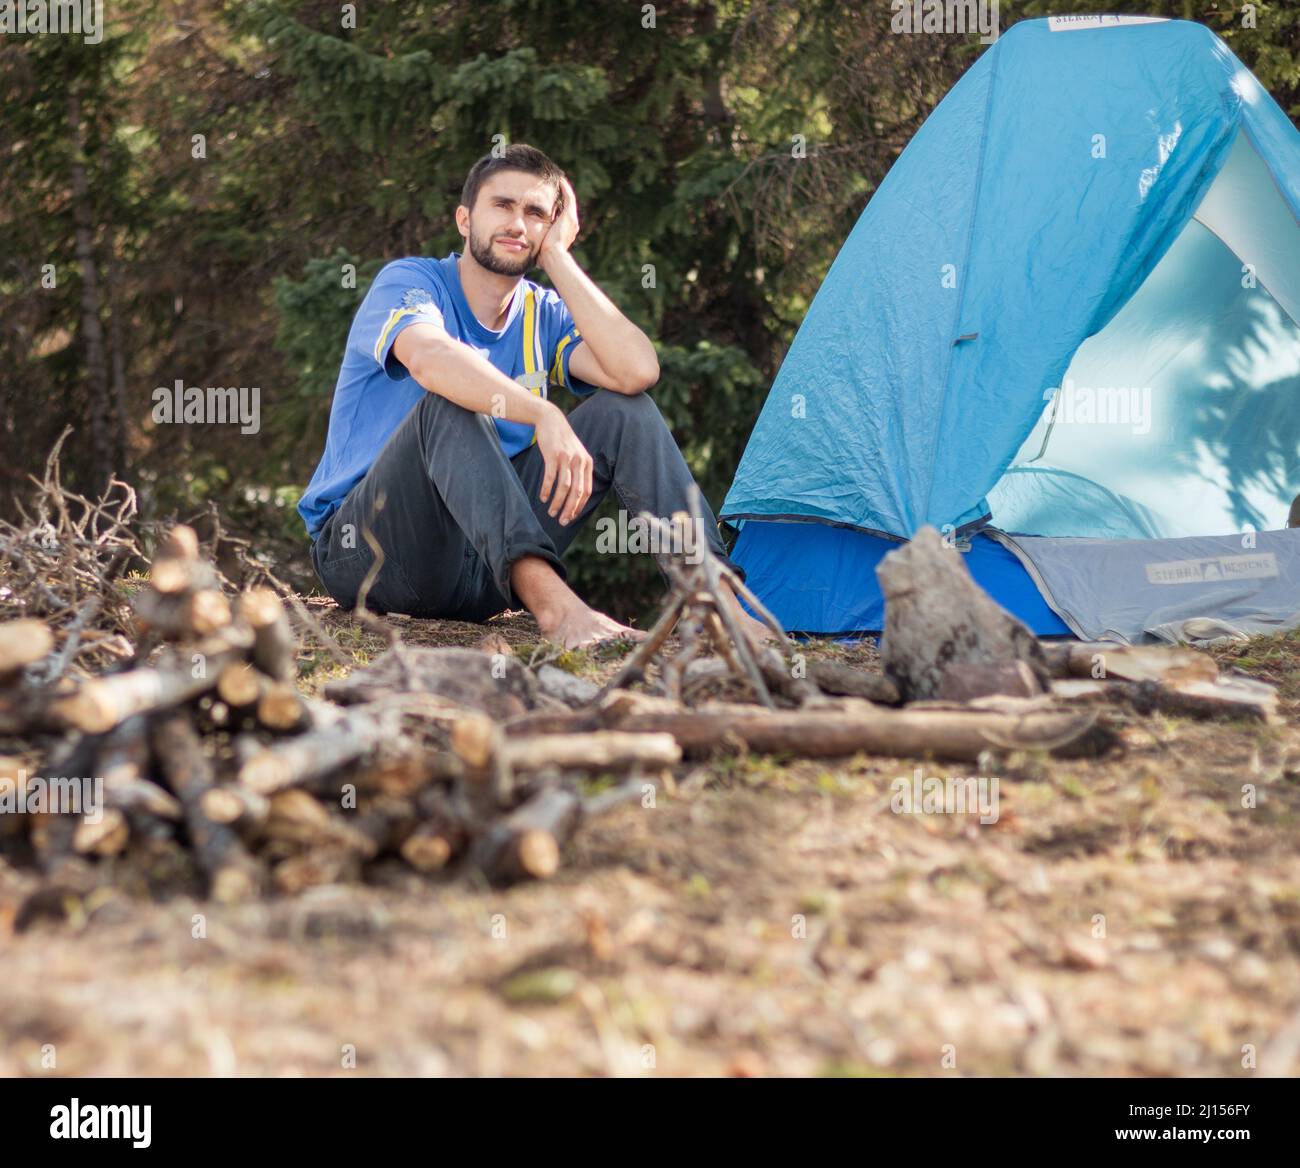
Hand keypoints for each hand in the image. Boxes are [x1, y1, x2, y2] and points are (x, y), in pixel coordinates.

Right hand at [533, 402, 592, 525]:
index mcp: (587, 463)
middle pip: (577, 492)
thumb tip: (577, 494)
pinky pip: (550, 477)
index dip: (579, 506)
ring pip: (564, 487)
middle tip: (562, 521)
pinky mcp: (553, 455)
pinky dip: (546, 490)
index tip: (572, 517)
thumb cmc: (562, 441)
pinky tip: (542, 498)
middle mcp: (579, 461)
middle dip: (570, 509)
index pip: (586, 491)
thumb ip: (579, 471)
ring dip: (557, 503)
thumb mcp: (576, 454)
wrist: (551, 420)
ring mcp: (566, 458)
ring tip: (551, 512)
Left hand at [539, 177, 578, 266]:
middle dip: (562, 197)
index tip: (550, 203)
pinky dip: (565, 188)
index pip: (562, 217)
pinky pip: (569, 197)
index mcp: (566, 233)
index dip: (558, 209)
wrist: (552, 257)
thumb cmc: (545, 258)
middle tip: (557, 188)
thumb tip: (525, 249)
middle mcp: (572, 226)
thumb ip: (536, 245)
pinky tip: (560, 181)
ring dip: (565, 190)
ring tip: (559, 181)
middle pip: (567, 207)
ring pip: (570, 200)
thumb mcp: (540, 249)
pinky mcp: (569, 215)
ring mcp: (571, 220)